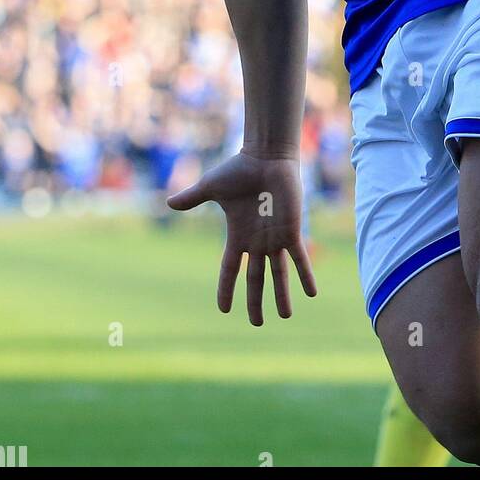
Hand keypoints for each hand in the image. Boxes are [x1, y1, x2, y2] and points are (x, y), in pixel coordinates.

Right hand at [167, 152, 317, 324]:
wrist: (266, 157)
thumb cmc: (239, 169)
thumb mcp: (211, 187)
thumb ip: (193, 198)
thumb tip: (168, 203)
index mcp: (238, 236)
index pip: (230, 270)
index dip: (226, 289)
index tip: (224, 309)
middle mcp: (257, 242)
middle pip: (255, 279)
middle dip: (256, 301)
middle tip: (257, 323)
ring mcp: (275, 238)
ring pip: (278, 274)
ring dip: (282, 295)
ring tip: (285, 315)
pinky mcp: (292, 230)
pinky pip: (299, 258)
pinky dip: (305, 275)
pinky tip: (312, 292)